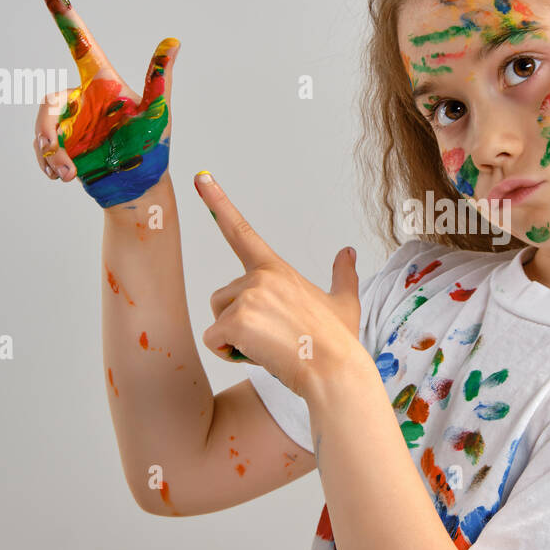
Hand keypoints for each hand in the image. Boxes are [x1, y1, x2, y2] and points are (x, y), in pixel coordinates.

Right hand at [33, 0, 178, 206]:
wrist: (139, 187)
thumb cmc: (153, 146)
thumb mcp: (158, 113)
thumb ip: (159, 78)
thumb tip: (175, 42)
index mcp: (103, 82)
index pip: (81, 43)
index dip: (65, 15)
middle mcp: (83, 99)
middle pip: (48, 101)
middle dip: (45, 127)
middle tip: (53, 152)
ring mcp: (70, 122)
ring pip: (43, 128)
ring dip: (50, 152)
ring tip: (66, 174)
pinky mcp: (62, 146)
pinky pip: (42, 148)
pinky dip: (47, 162)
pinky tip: (60, 176)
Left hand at [195, 171, 362, 400]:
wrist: (336, 371)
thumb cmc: (339, 342)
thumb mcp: (345, 303)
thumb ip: (343, 274)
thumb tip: (348, 252)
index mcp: (277, 270)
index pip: (241, 231)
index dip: (218, 203)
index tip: (200, 177)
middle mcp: (259, 277)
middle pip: (222, 299)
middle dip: (237, 323)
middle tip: (274, 339)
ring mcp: (248, 296)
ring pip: (217, 321)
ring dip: (234, 339)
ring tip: (270, 348)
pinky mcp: (237, 320)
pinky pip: (214, 341)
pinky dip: (229, 354)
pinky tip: (259, 356)